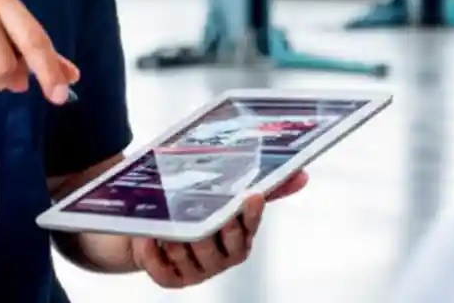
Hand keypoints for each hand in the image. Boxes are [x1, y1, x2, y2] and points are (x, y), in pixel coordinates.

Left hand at [130, 171, 308, 288]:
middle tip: (205, 209)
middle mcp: (222, 257)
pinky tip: (151, 237)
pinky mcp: (172, 279)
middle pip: (222, 245)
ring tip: (169, 224)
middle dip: (215, 227)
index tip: (252, 195)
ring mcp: (197, 271)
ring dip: (180, 239)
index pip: (250, 226)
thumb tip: (302, 174)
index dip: (251, 214)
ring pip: (191, 255)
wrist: (153, 233)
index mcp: (239, 238)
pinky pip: (165, 271)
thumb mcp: (224, 198)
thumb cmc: (196, 212)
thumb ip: (261, 188)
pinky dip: (156, 254)